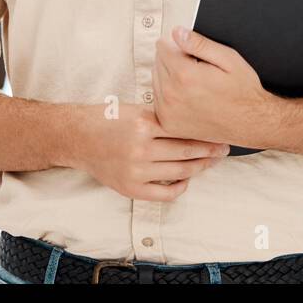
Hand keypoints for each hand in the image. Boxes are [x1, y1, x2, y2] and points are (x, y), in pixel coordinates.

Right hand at [67, 103, 228, 201]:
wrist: (78, 137)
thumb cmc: (108, 119)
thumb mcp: (136, 109)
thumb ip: (162, 117)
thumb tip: (195, 122)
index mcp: (143, 124)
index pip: (184, 130)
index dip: (205, 133)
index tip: (219, 133)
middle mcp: (140, 148)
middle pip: (186, 152)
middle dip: (209, 151)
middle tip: (223, 148)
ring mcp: (136, 171)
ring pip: (180, 172)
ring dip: (199, 168)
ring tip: (210, 162)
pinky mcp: (131, 188)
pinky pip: (165, 193)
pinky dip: (179, 187)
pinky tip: (186, 180)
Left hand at [153, 26, 276, 147]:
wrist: (251, 122)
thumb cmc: (242, 91)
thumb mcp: (228, 59)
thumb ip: (200, 44)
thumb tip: (177, 32)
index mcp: (185, 75)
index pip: (162, 47)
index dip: (178, 45)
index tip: (191, 52)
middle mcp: (172, 95)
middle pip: (157, 62)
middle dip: (172, 59)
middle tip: (196, 68)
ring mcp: (168, 112)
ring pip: (155, 80)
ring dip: (169, 77)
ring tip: (193, 83)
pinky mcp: (168, 124)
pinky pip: (157, 100)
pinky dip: (168, 95)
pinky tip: (187, 96)